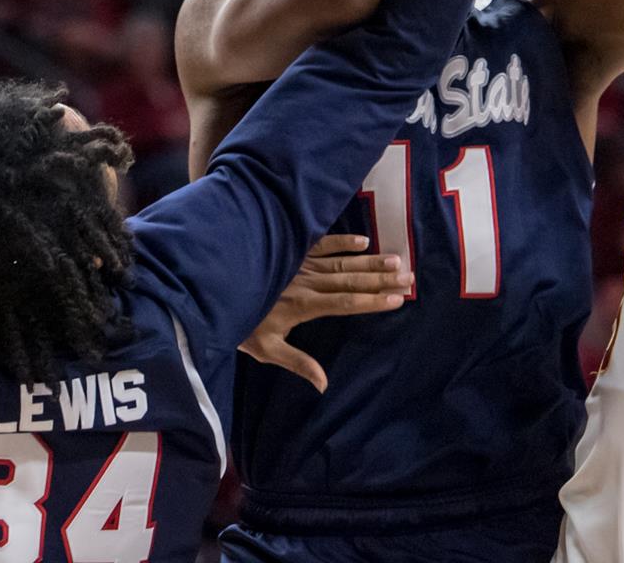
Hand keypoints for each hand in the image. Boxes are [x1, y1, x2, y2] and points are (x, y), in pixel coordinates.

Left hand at [239, 234, 411, 392]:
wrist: (215, 290)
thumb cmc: (242, 324)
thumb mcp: (267, 350)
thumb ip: (298, 364)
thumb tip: (324, 383)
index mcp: (305, 305)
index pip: (347, 303)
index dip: (373, 301)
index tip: (398, 300)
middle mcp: (308, 282)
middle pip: (352, 280)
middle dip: (382, 280)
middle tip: (409, 277)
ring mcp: (301, 264)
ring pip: (343, 262)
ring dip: (370, 261)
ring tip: (396, 260)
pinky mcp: (294, 252)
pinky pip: (322, 244)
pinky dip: (343, 240)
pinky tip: (363, 241)